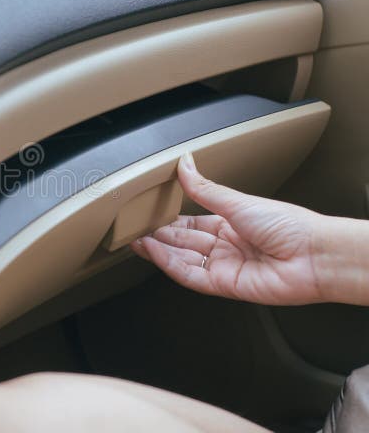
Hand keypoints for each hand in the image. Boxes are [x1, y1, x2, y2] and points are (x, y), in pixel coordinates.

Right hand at [130, 152, 341, 305]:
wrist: (314, 255)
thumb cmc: (289, 225)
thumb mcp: (238, 200)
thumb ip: (204, 188)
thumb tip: (184, 164)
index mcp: (231, 224)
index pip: (191, 221)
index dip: (169, 218)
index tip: (148, 213)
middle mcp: (226, 246)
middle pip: (183, 241)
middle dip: (159, 235)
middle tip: (134, 228)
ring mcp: (224, 266)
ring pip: (182, 259)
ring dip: (159, 250)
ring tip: (137, 240)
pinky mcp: (223, 285)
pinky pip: (190, 276)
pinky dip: (170, 264)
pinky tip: (155, 252)